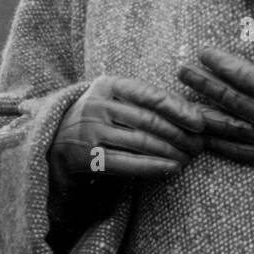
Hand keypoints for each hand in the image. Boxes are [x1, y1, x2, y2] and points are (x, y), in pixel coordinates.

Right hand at [47, 75, 253, 228]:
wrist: (53, 142)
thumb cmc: (99, 119)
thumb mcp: (117, 100)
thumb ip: (148, 103)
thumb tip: (197, 114)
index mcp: (109, 84)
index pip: (151, 95)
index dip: (179, 109)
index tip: (200, 123)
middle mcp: (98, 105)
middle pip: (149, 121)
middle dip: (180, 135)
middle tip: (199, 147)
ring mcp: (90, 131)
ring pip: (141, 142)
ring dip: (171, 152)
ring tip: (189, 159)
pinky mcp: (86, 157)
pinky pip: (127, 163)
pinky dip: (153, 167)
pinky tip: (171, 169)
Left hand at [176, 28, 253, 221]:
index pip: (245, 75)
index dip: (222, 63)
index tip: (203, 52)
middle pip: (230, 98)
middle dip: (203, 84)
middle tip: (181, 72)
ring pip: (230, 126)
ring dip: (205, 114)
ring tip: (183, 106)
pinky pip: (244, 151)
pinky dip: (223, 146)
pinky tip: (208, 141)